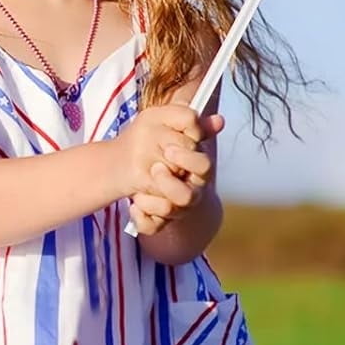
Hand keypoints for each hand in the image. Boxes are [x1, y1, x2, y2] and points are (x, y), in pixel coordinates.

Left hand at [128, 113, 221, 236]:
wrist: (126, 160)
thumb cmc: (153, 140)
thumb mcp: (164, 121)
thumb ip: (187, 118)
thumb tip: (218, 120)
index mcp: (197, 168)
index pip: (204, 166)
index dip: (187, 158)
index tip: (168, 148)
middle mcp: (190, 190)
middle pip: (188, 196)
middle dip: (168, 183)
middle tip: (154, 168)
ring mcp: (175, 208)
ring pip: (168, 211)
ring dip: (150, 199)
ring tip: (138, 188)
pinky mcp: (158, 221)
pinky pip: (151, 226)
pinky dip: (140, 217)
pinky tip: (134, 204)